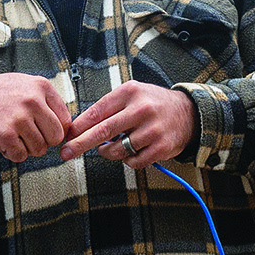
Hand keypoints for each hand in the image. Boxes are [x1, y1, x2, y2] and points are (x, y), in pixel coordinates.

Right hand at [0, 73, 71, 162]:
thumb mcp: (25, 85)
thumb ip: (46, 101)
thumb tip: (67, 126)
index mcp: (41, 87)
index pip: (65, 120)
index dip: (54, 130)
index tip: (42, 130)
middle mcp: (32, 101)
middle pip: (56, 137)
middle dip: (44, 142)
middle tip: (28, 137)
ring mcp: (19, 118)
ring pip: (40, 149)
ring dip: (27, 148)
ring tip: (13, 136)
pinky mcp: (5, 135)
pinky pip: (21, 156)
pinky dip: (12, 154)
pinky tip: (3, 142)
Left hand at [60, 82, 196, 168]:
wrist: (189, 114)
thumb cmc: (153, 104)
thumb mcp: (132, 95)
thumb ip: (109, 107)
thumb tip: (79, 127)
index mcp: (130, 93)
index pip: (97, 111)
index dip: (79, 126)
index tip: (66, 136)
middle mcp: (141, 109)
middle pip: (103, 131)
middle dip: (80, 144)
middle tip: (66, 153)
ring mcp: (152, 130)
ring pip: (117, 150)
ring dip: (109, 152)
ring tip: (112, 147)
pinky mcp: (161, 147)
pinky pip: (133, 161)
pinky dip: (128, 160)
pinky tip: (133, 151)